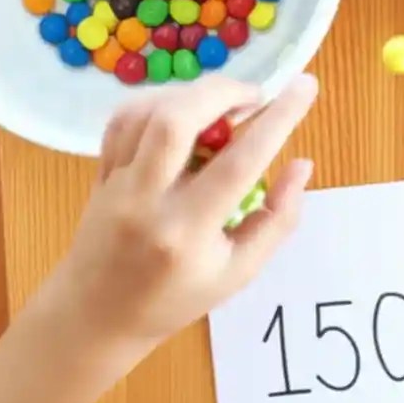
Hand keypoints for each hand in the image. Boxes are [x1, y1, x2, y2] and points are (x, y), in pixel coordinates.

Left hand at [46, 74, 318, 342]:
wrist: (97, 316)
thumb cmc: (177, 298)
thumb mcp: (239, 272)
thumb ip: (277, 219)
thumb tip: (302, 164)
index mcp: (188, 232)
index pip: (240, 163)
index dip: (278, 120)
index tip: (306, 86)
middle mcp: (147, 201)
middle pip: (177, 120)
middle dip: (223, 92)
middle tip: (255, 96)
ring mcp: (117, 183)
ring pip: (147, 112)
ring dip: (192, 95)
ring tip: (222, 106)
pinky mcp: (100, 171)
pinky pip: (124, 119)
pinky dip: (158, 102)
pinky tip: (183, 111)